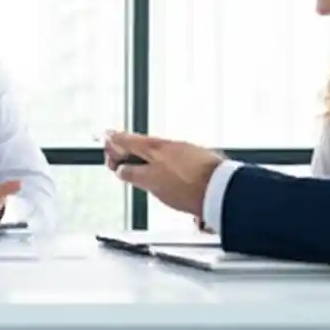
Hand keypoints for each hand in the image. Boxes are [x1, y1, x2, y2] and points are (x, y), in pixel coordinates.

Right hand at [105, 131, 223, 219]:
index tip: (107, 156)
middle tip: (117, 164)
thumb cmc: (188, 186)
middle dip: (126, 154)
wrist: (221, 190)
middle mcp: (167, 145)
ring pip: (155, 154)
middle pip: (140, 145)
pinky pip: (169, 161)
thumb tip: (121, 170)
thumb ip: (132, 174)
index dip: (111, 147)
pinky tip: (160, 177)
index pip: (124, 140)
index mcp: (153, 146)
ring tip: (137, 173)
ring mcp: (182, 152)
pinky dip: (158, 166)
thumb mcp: (151, 182)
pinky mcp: (194, 161)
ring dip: (142, 161)